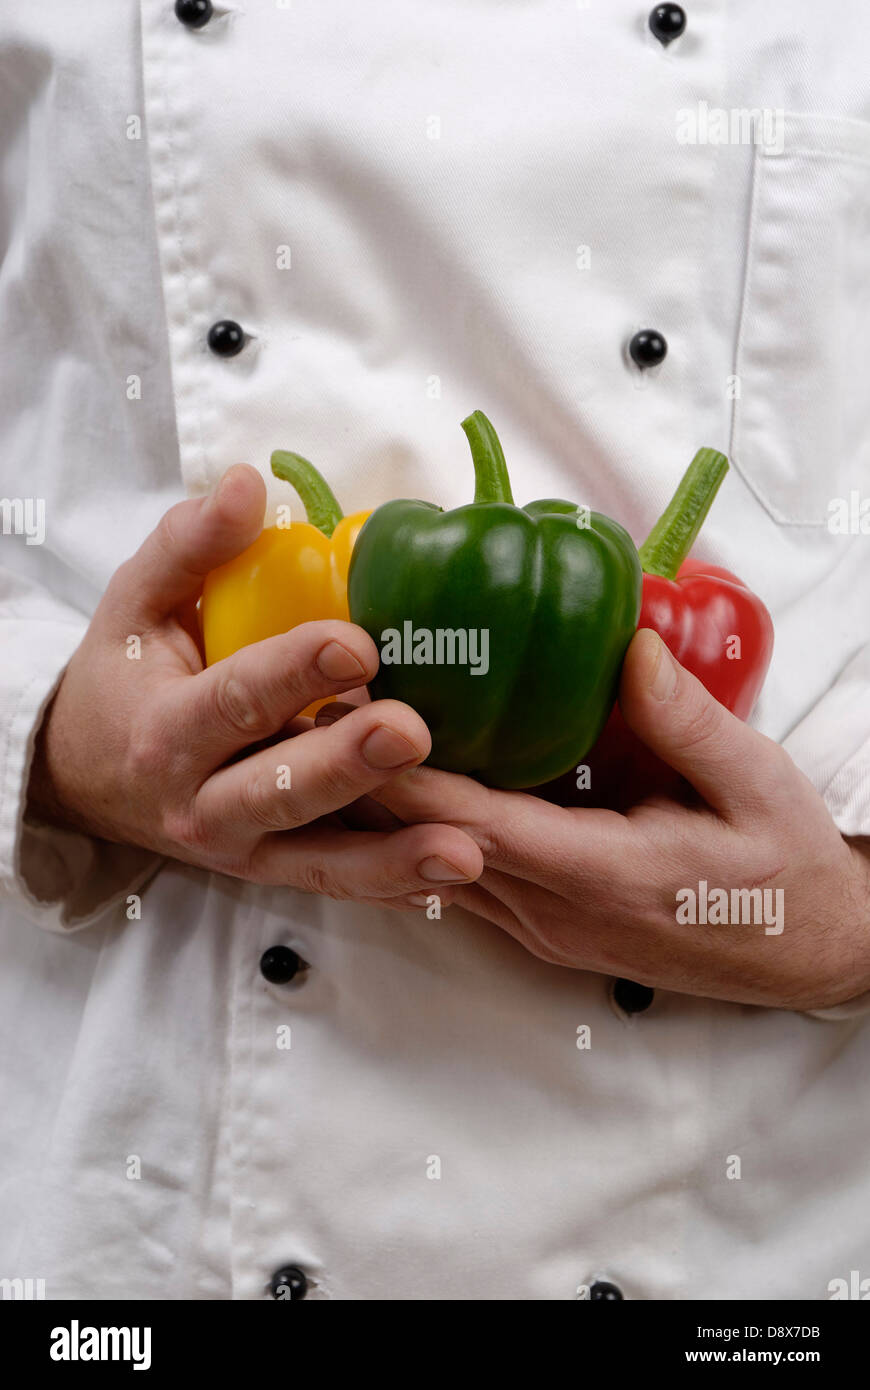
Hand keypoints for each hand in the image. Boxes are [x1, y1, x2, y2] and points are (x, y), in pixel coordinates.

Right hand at [27, 466, 482, 907]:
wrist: (88, 776)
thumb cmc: (124, 680)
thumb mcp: (133, 605)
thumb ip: (187, 545)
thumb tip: (249, 483)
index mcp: (167, 731)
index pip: (234, 700)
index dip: (293, 673)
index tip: (357, 644)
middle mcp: (202, 804)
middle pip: (279, 792)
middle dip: (347, 766)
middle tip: (412, 731)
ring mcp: (242, 849)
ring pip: (318, 860)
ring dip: (393, 858)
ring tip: (465, 849)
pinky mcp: (273, 871)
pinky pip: (337, 885)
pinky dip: (395, 887)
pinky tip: (454, 878)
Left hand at [362, 629, 869, 1008]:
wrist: (808, 954)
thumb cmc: (786, 869)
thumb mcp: (757, 784)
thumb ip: (688, 721)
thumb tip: (628, 647)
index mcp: (605, 877)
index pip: (478, 826)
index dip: (408, 779)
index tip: (352, 721)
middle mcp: (554, 914)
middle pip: (431, 851)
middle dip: (364, 788)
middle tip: (304, 717)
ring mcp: (542, 928)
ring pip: (431, 871)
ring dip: (378, 815)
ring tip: (322, 744)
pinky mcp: (541, 928)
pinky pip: (457, 881)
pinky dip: (413, 836)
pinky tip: (384, 794)